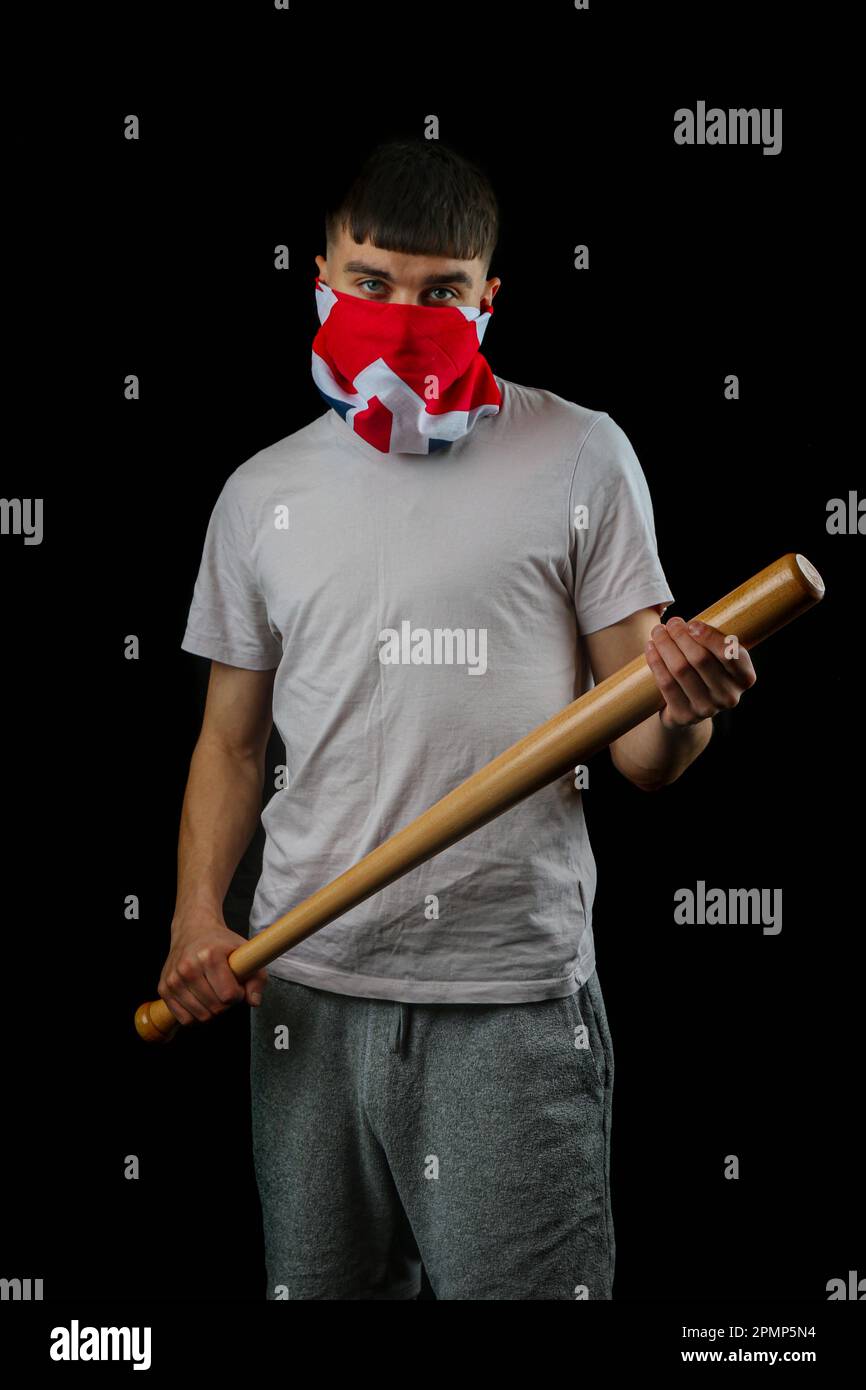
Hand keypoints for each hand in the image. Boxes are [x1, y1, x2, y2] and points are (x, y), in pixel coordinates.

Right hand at [159, 908, 268, 1026]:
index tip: (237, 984)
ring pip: (200, 1016)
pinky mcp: (164, 988)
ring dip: (211, 1010)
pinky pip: (184, 1018)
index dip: (238, 994)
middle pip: (215, 1008)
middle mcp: (188, 967)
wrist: (193, 930)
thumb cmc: (221, 943)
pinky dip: (195, 1015)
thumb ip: (257, 978)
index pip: (229, 995)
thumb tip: (254, 1002)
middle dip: (226, 1004)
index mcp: (210, 955)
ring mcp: (174, 978)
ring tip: (213, 992)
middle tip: (225, 987)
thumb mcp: (245, 953)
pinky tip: (200, 999)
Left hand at [645, 616, 756, 729]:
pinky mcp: (684, 715)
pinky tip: (650, 647)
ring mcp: (707, 708)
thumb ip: (712, 639)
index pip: (730, 654)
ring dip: (665, 645)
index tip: (692, 624)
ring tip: (658, 631)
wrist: (691, 706)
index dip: (709, 637)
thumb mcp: (718, 656)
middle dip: (682, 636)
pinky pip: (666, 683)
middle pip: (700, 659)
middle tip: (671, 623)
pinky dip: (656, 662)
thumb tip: (683, 621)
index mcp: (745, 677)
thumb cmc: (706, 670)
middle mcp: (729, 696)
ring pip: (681, 669)